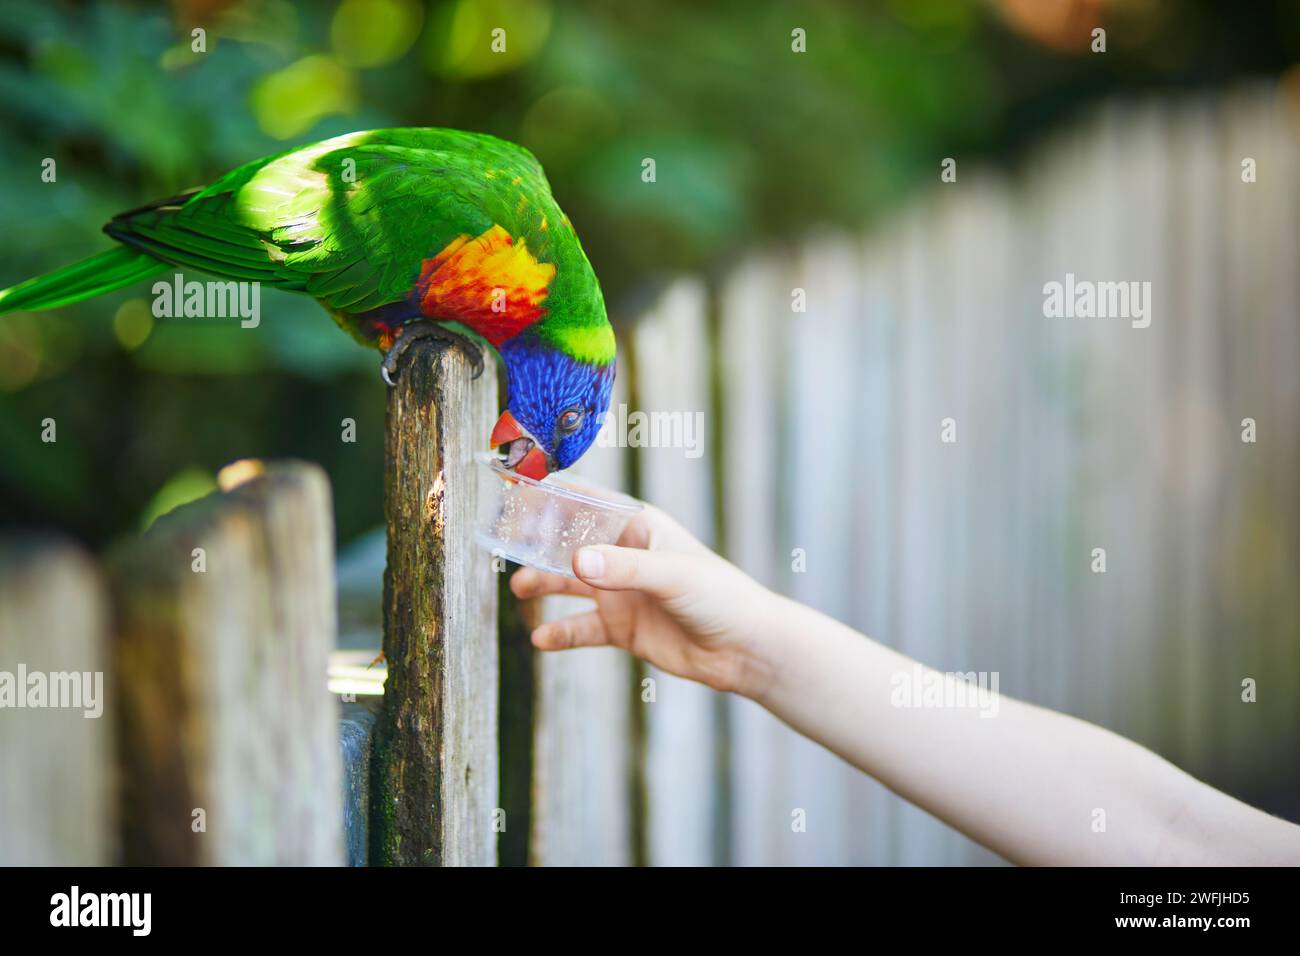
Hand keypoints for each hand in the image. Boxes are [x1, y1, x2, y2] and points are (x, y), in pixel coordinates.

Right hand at [509, 504, 781, 695]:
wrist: (744, 649)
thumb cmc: (720, 596)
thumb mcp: (672, 575)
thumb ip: (623, 569)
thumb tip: (575, 562)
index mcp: (639, 527)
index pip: (589, 503)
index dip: (554, 495)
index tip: (517, 487)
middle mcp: (626, 556)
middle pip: (571, 542)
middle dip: (538, 541)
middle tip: (502, 540)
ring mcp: (623, 593)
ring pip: (570, 583)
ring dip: (543, 582)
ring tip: (519, 588)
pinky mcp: (624, 628)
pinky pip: (582, 628)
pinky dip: (560, 632)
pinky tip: (541, 637)